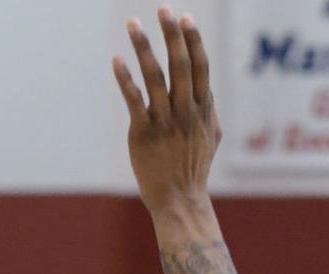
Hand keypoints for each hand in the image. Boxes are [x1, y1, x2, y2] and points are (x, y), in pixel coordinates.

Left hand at [113, 7, 220, 214]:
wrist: (179, 199)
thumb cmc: (194, 167)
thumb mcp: (211, 136)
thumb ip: (209, 109)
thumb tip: (208, 91)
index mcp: (202, 108)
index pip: (200, 67)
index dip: (193, 41)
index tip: (185, 19)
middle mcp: (186, 111)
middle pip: (180, 65)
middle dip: (172, 35)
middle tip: (163, 8)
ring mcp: (165, 121)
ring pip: (155, 77)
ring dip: (144, 48)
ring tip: (133, 24)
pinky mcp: (143, 133)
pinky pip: (134, 100)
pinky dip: (125, 79)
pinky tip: (117, 60)